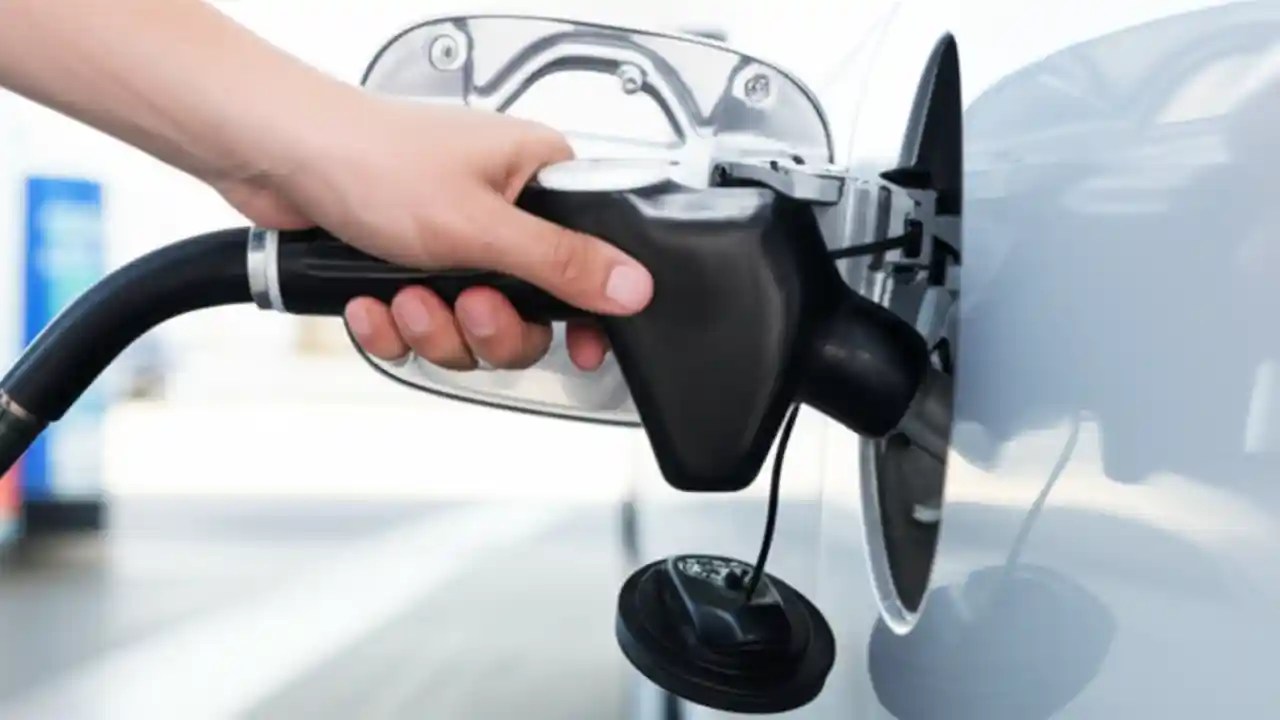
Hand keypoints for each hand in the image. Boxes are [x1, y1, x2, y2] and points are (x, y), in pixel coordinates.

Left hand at [215, 95, 652, 371]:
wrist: (271, 154)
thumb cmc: (368, 157)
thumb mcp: (480, 223)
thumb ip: (562, 263)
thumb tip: (634, 285)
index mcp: (537, 178)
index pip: (593, 256)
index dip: (588, 310)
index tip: (585, 348)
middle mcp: (501, 210)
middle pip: (531, 309)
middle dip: (490, 325)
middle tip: (465, 307)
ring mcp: (453, 241)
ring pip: (472, 327)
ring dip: (435, 327)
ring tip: (403, 299)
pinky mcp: (409, 265)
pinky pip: (424, 324)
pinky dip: (396, 325)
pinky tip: (372, 301)